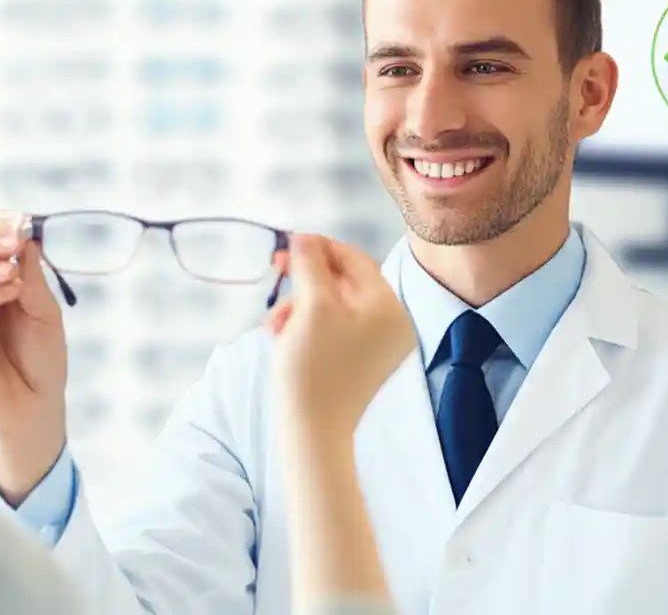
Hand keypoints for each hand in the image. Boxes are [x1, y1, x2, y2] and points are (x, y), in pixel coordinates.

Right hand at [266, 234, 414, 438]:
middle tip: (276, 274)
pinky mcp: (360, 363)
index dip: (319, 246)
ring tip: (275, 322)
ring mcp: (377, 346)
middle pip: (344, 281)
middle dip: (305, 280)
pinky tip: (283, 334)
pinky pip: (333, 328)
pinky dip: (306, 324)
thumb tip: (304, 236)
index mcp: (389, 308)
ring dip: (300, 304)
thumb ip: (310, 264)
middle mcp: (392, 324)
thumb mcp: (311, 306)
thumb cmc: (313, 368)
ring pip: (333, 305)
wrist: (313, 431)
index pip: (355, 259)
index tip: (287, 244)